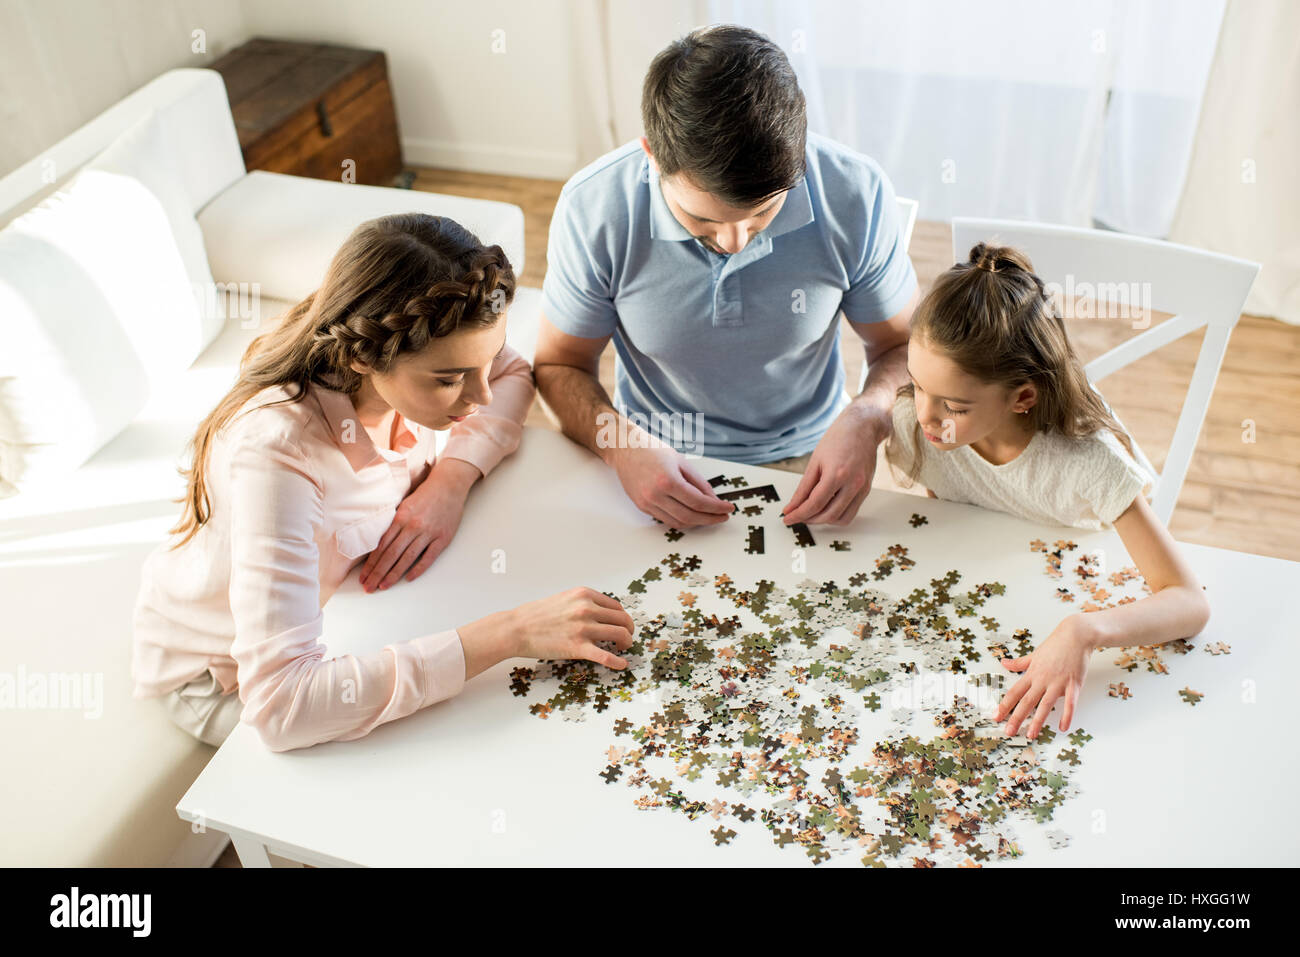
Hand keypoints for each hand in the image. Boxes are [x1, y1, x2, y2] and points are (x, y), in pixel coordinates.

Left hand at [360, 458, 479, 591]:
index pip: (381, 546)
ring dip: (393, 574)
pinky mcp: (443, 538)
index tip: (363, 576)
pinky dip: (418, 569)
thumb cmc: (425, 495)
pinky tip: (408, 578)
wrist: (449, 485)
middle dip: (377, 573)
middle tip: (369, 587)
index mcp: (400, 518)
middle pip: (391, 555)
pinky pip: (428, 557)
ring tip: (383, 586)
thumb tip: (379, 544)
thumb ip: (393, 523)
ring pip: (407, 558)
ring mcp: (428, 533)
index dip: (371, 563)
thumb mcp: (404, 505)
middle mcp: (412, 526)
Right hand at [511, 587, 635, 669]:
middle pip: (622, 619)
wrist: (516, 628)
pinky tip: (622, 665)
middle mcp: (587, 609)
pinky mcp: (577, 647)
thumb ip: (583, 603)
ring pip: (620, 634)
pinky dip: (617, 662)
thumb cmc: (536, 615)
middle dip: (629, 630)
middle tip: (627, 638)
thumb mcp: (564, 599)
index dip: (623, 617)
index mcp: (584, 595)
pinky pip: (606, 656)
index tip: (622, 625)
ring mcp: (583, 628)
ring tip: (623, 648)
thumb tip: (600, 613)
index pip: (616, 606)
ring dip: (626, 643)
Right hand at [608, 441, 733, 528]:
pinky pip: (666, 520)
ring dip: (696, 523)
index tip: (728, 509)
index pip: (699, 502)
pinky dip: (681, 520)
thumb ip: (699, 482)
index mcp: (668, 480)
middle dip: (710, 519)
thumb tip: (713, 500)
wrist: (624, 449)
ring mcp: (647, 503)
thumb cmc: (652, 450)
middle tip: (722, 516)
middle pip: (690, 517)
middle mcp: (655, 495)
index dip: (716, 508)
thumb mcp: (681, 461)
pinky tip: (691, 514)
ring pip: (678, 522)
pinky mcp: (642, 506)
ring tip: (709, 517)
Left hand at [781, 407, 881, 525]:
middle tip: (796, 516)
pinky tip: (826, 509)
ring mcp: (862, 488)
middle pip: (828, 514)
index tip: (787, 518)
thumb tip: (792, 506)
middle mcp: (852, 484)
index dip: (799, 514)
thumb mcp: (815, 461)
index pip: (815, 504)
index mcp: (837, 474)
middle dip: (809, 519)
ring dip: (824, 521)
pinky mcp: (866, 490)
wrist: (863, 427)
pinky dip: (837, 515)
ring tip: (811, 514)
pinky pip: (851, 512)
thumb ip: (803, 487)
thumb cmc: (838, 438)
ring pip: (841, 518)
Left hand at [995, 615, 1095, 737]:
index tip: (996, 716)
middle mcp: (1042, 679)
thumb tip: (1004, 663)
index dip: (1004, 705)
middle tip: (1009, 731)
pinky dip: (1067, 715)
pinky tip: (1063, 726)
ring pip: (1045, 704)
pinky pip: (1070, 702)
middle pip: (1026, 701)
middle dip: (1017, 718)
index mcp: (1032, 673)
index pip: (1014, 692)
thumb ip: (1019, 662)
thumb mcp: (1034, 654)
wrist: (1076, 635)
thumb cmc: (1056, 644)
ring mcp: (1058, 682)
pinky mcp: (1074, 684)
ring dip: (1038, 720)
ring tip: (1031, 734)